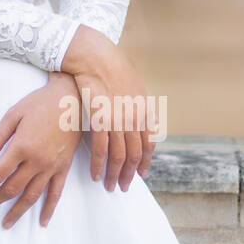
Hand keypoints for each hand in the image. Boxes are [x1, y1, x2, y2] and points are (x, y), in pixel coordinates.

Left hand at [0, 73, 82, 228]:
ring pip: (31, 195)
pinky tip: (41, 221)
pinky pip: (55, 192)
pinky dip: (49, 208)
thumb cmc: (40, 104)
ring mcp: (51, 166)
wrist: (72, 100)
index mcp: (21, 147)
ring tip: (5, 223)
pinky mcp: (63, 167)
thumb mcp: (13, 114)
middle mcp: (36, 161)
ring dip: (17, 211)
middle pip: (11, 188)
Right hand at [58, 24, 155, 192]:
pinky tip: (96, 174)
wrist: (95, 56)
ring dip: (115, 174)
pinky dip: (99, 165)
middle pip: (134, 154)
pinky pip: (101, 149)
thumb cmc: (111, 67)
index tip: (140, 174)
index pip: (148, 144)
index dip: (144, 162)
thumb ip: (139, 106)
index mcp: (143, 111)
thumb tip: (145, 119)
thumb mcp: (134, 86)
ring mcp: (117, 120)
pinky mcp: (99, 119)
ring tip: (110, 185)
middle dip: (129, 174)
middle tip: (123, 186)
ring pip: (119, 156)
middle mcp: (133, 119)